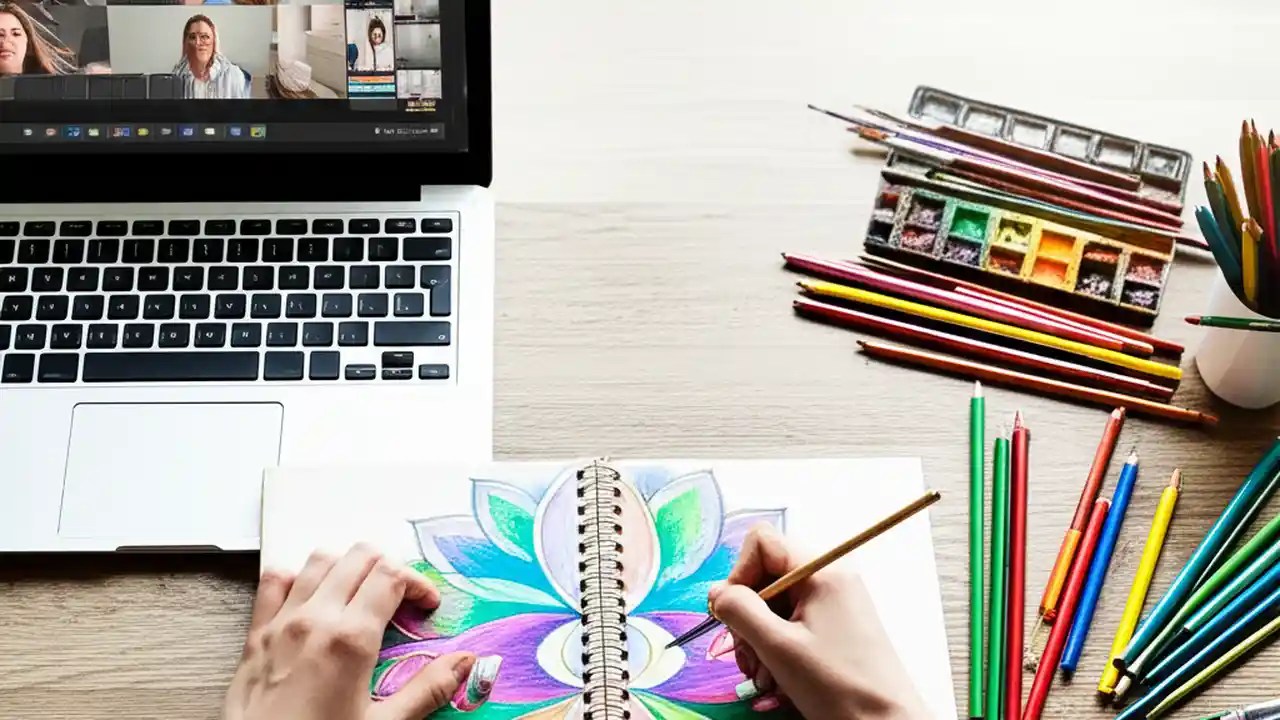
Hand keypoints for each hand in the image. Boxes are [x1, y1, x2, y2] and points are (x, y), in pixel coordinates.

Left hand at [225, 544, 475, 719]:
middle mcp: (316, 618)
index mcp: (351, 638)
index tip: (427, 605)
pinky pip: (276, 579)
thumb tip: (465, 662)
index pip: (393, 576)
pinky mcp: (257, 632)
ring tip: (361, 594)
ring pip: (320, 559)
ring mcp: (282, 621)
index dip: (418, 583)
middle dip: (389, 568)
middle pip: (360, 556)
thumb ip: (428, 690)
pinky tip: (312, 598)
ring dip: (347, 567)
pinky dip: (299, 577)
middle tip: (400, 598)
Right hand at [709, 525, 929, 719]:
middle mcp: (829, 577)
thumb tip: (717, 593)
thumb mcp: (777, 646)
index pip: (762, 542)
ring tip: (761, 674)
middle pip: (766, 575)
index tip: (735, 615)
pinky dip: (776, 646)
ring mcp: (833, 602)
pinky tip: (776, 676)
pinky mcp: (835, 625)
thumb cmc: (836, 684)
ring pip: (775, 603)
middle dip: (747, 615)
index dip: (740, 574)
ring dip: (758, 637)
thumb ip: (740, 611)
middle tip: (747, 656)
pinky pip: (792, 622)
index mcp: (821, 569)